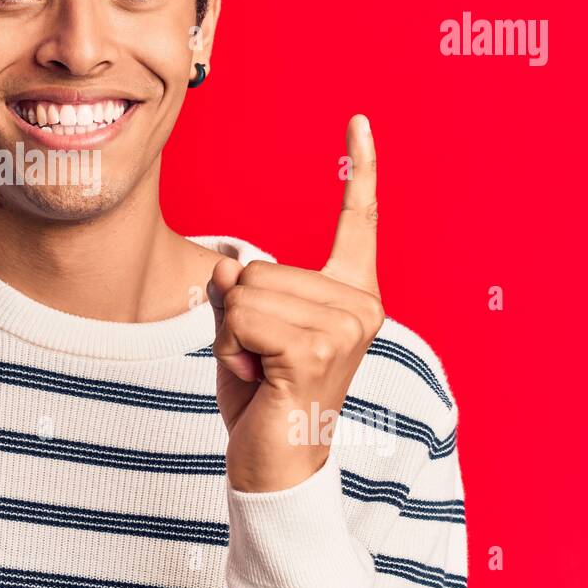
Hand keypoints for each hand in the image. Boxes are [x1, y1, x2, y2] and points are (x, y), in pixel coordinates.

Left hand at [210, 114, 383, 491]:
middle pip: (258, 267)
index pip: (358, 221)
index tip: (359, 121)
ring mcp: (344, 326)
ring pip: (244, 291)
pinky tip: (258, 380)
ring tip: (259, 371)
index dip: (359, 169)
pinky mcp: (317, 347)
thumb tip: (228, 264)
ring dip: (231, 335)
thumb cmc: (262, 396)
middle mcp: (359, 306)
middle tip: (261, 361)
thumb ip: (237, 289)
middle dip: (237, 316)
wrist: (275, 466)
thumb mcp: (243, 330)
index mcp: (351, 296)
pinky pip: (240, 316)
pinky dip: (230, 348)